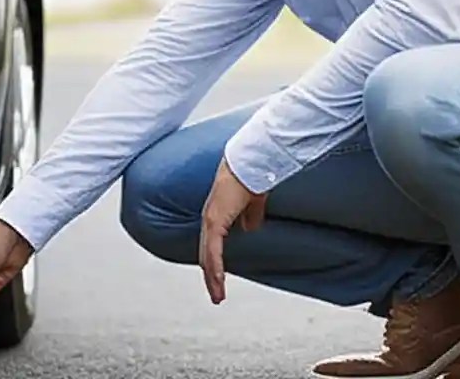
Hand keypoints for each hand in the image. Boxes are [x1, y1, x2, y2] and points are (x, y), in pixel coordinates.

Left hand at [199, 158, 266, 304]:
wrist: (251, 163)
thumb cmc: (252, 175)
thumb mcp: (253, 203)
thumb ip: (251, 216)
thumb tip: (250, 229)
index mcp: (216, 214)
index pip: (212, 245)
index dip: (215, 263)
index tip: (219, 279)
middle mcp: (209, 218)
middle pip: (206, 254)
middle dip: (211, 277)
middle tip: (217, 295)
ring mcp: (210, 219)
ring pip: (207, 256)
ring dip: (213, 278)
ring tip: (218, 296)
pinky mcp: (215, 220)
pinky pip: (213, 249)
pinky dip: (215, 267)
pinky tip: (218, 280)